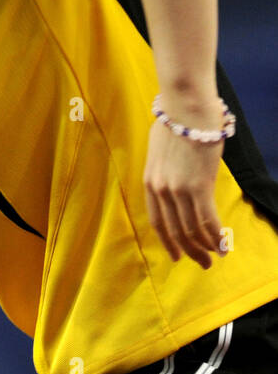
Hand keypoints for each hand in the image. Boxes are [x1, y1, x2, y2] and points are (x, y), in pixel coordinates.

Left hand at [143, 118, 225, 268]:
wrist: (185, 109)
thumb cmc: (175, 124)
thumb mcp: (159, 150)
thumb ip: (164, 170)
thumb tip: (175, 178)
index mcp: (149, 182)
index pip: (157, 221)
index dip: (168, 241)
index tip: (177, 255)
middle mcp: (160, 190)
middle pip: (174, 230)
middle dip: (189, 251)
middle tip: (202, 264)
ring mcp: (178, 190)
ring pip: (191, 229)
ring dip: (205, 247)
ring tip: (215, 257)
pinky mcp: (198, 186)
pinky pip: (207, 220)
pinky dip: (217, 236)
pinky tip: (224, 246)